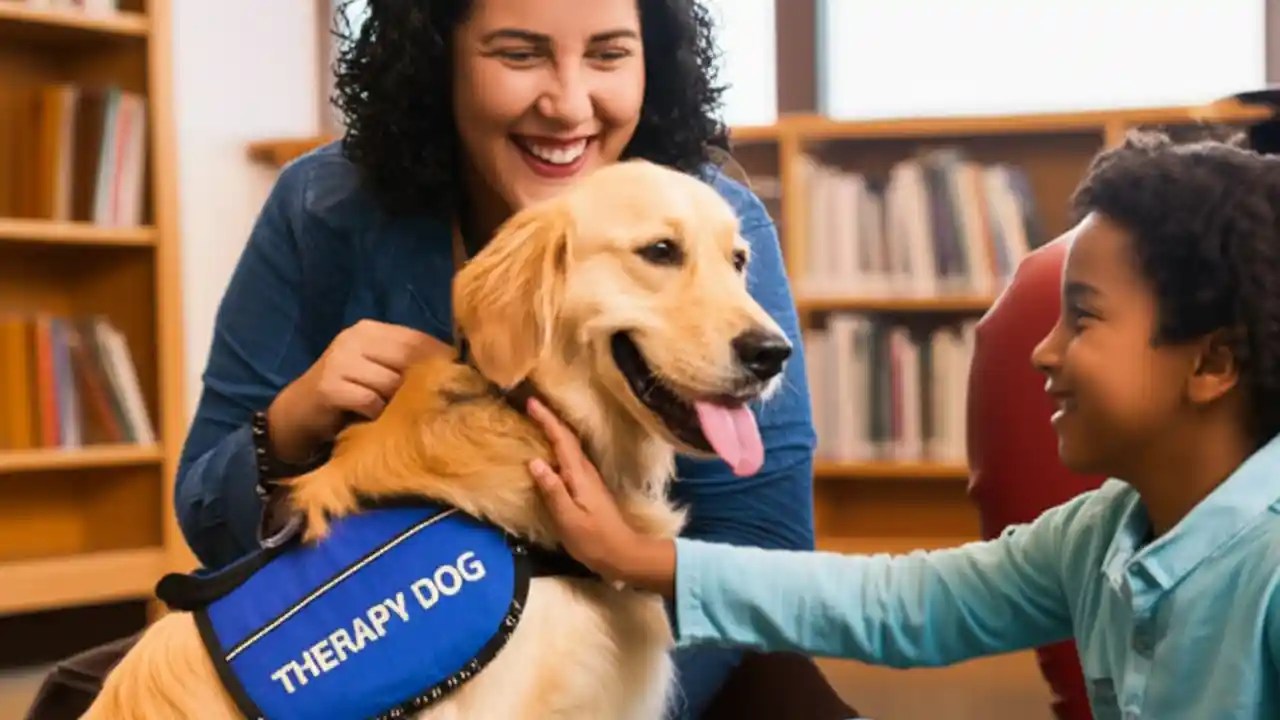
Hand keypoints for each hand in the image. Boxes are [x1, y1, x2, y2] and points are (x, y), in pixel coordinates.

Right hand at [268, 320, 452, 461]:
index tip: (460, 380)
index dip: (440, 360)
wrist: (298, 413)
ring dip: (399, 402)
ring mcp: (340, 360)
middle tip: (433, 402)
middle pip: (407, 358)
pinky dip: (377, 413)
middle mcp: (354, 338)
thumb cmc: (347, 392)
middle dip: (423, 382)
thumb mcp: (377, 370)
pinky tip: (374, 419)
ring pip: (391, 382)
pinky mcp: (329, 386)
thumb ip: (405, 364)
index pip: (416, 339)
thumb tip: (455, 370)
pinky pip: (370, 401)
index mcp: (370, 330)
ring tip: (400, 413)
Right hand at [526, 398, 675, 597]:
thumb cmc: (593, 539)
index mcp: (579, 475)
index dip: (547, 419)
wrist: (622, 554)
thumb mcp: (568, 518)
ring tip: (536, 422)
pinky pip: (570, 459)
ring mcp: (589, 479)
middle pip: (567, 438)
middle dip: (549, 420)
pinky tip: (549, 453)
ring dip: (554, 432)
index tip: (531, 401)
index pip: (562, 440)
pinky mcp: (588, 488)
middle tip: (530, 405)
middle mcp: (586, 471)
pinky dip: (558, 448)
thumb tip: (534, 461)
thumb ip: (552, 490)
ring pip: (570, 448)